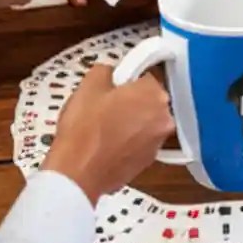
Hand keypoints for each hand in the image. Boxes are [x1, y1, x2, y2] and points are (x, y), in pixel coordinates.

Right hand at [42, 65, 175, 203]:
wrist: (78, 172)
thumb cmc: (84, 127)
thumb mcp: (89, 84)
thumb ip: (106, 71)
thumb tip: (111, 74)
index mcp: (154, 94)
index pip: (145, 77)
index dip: (125, 81)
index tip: (110, 88)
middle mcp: (164, 119)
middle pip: (148, 101)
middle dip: (130, 102)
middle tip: (104, 106)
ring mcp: (157, 144)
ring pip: (144, 124)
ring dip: (129, 123)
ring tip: (102, 128)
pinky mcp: (147, 163)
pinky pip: (138, 144)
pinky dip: (127, 143)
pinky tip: (105, 144)